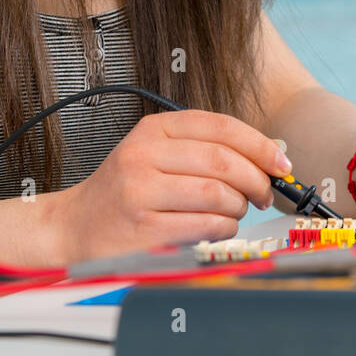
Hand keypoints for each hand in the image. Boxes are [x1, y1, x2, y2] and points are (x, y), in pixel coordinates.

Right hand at [55, 110, 291, 261]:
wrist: (74, 227)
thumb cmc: (125, 191)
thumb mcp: (155, 153)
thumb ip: (203, 149)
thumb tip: (267, 157)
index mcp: (153, 130)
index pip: (220, 127)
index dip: (259, 144)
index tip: (281, 162)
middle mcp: (144, 155)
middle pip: (224, 161)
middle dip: (256, 180)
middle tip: (265, 194)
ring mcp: (141, 192)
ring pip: (218, 195)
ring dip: (239, 207)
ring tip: (235, 212)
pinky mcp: (144, 228)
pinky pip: (206, 225)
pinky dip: (224, 228)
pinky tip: (218, 228)